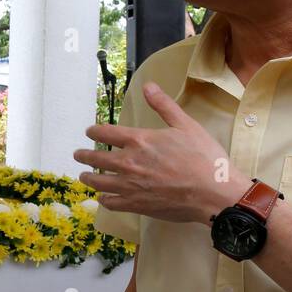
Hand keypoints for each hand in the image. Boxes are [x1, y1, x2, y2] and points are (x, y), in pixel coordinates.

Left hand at [74, 81, 249, 224]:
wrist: (213, 192)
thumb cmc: (204, 157)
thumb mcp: (186, 124)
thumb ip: (164, 105)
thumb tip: (148, 85)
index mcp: (139, 140)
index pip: (106, 133)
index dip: (94, 131)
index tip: (89, 132)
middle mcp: (129, 163)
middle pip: (96, 158)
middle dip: (84, 155)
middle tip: (78, 154)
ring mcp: (130, 186)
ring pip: (99, 182)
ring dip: (88, 178)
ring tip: (84, 177)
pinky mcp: (136, 206)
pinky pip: (111, 203)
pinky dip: (104, 199)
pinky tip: (102, 198)